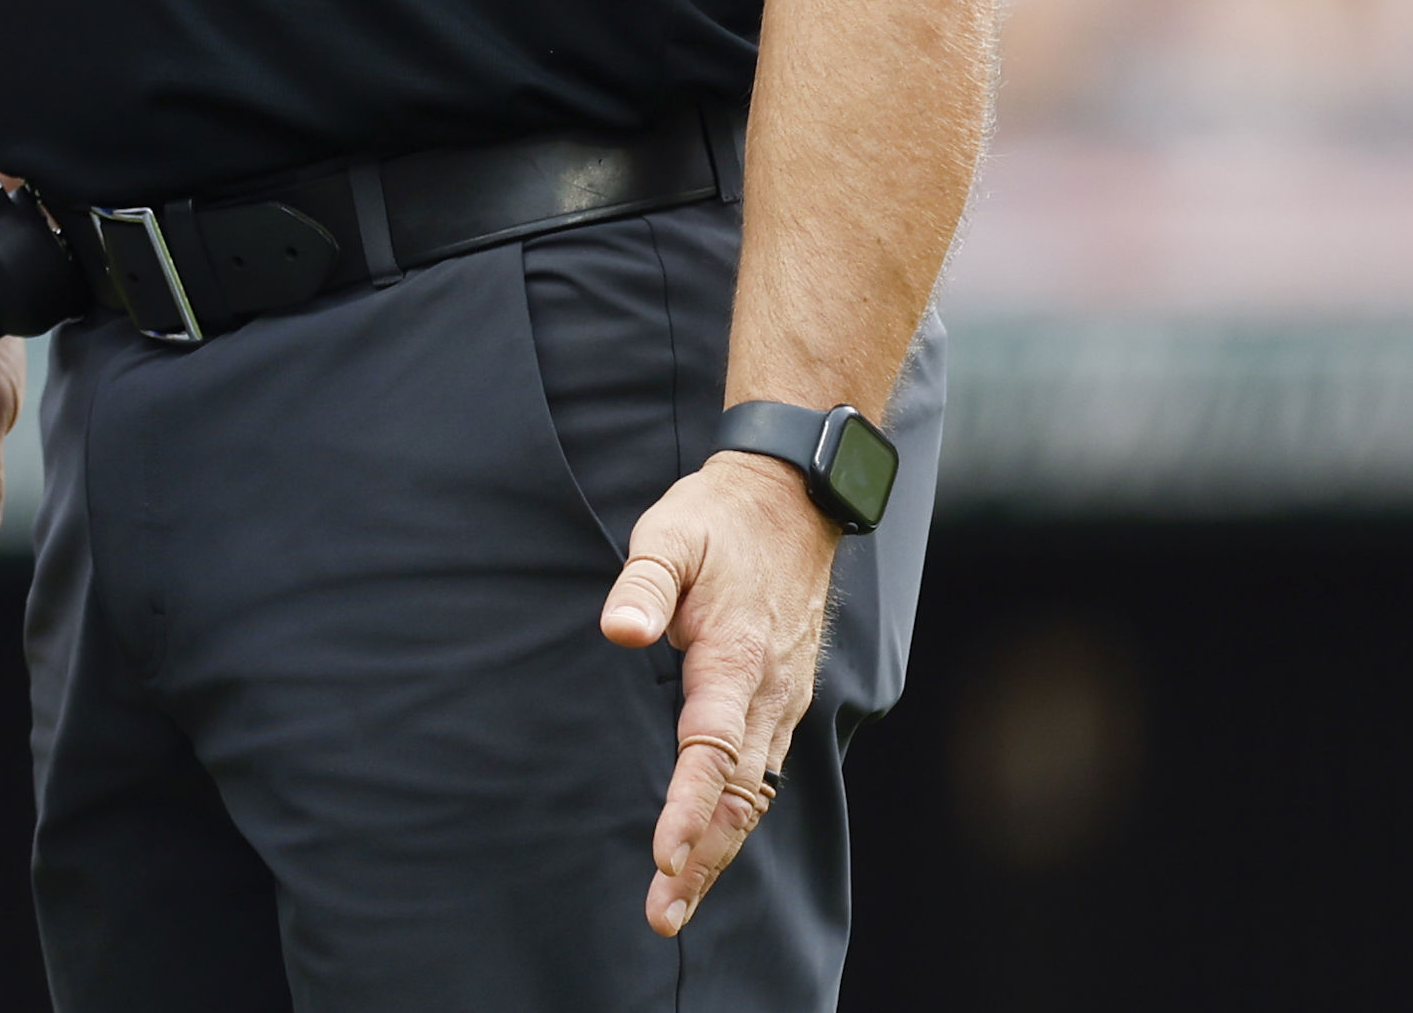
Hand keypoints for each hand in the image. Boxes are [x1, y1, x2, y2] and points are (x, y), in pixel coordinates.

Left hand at [598, 451, 838, 935]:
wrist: (792, 499)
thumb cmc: (720, 518)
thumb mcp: (671, 532)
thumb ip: (643, 583)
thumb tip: (620, 632)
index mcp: (736, 656)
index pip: (711, 750)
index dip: (688, 809)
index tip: (664, 857)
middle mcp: (767, 690)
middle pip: (737, 795)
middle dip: (702, 859)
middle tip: (663, 914)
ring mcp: (781, 699)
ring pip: (754, 793)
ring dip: (719, 849)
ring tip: (679, 900)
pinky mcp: (782, 699)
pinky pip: (762, 772)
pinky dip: (737, 817)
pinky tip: (711, 844)